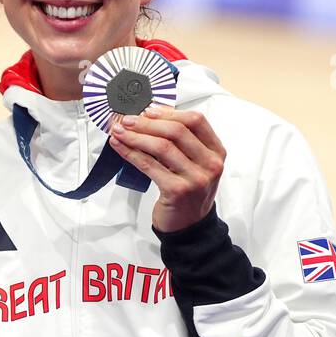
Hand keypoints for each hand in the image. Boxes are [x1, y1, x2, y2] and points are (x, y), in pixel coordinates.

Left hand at [109, 105, 225, 232]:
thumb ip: (182, 142)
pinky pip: (149, 165)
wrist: (190, 226)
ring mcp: (195, 178)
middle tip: (127, 120)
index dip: (169, 112)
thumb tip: (150, 117)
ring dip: (136, 136)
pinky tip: (120, 147)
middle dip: (147, 123)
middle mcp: (210, 164)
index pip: (196, 121)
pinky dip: (131, 153)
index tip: (148, 110)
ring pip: (161, 147)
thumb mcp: (195, 164)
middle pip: (177, 131)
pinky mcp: (177, 190)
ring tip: (119, 132)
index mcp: (216, 152)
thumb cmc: (189, 192)